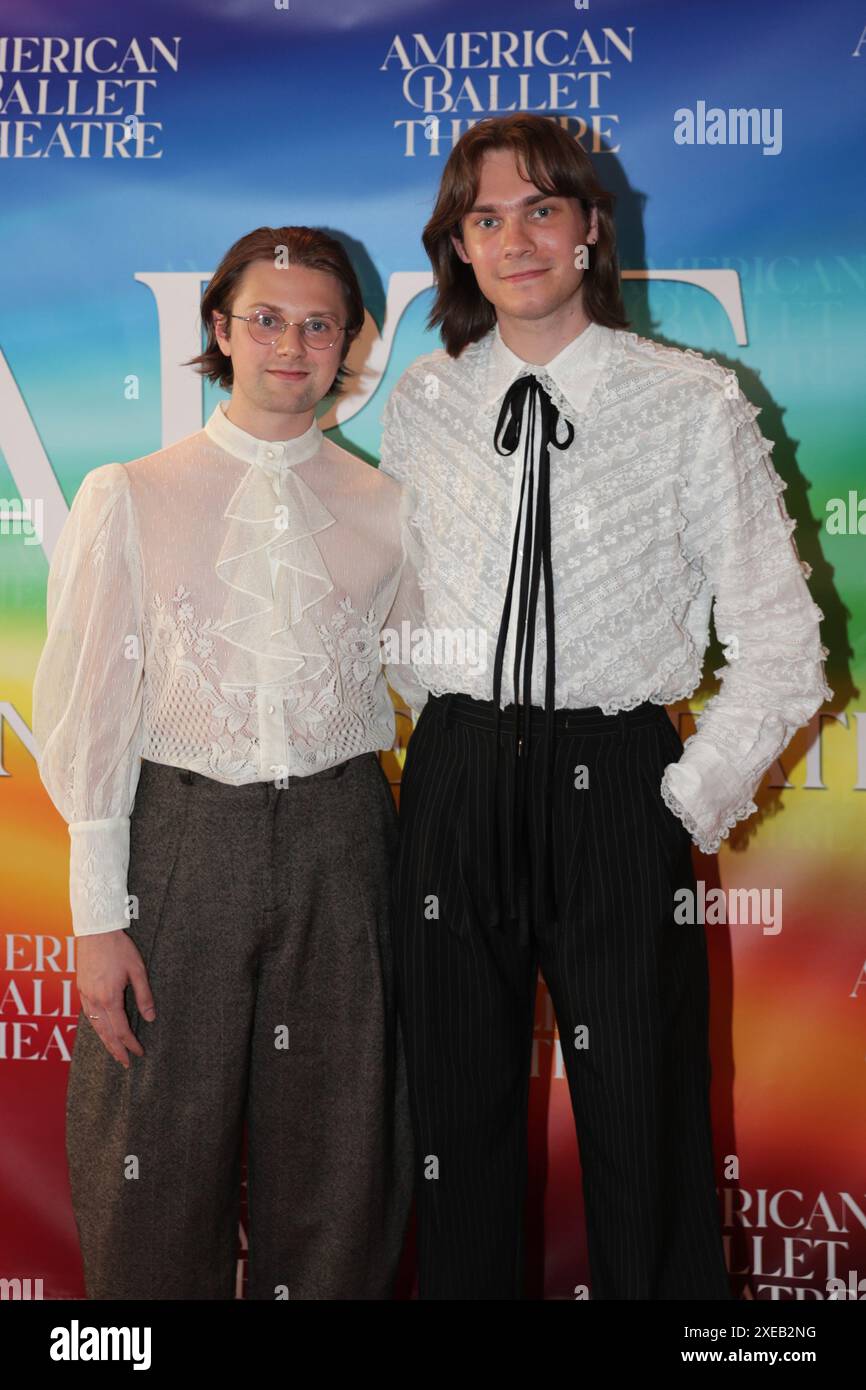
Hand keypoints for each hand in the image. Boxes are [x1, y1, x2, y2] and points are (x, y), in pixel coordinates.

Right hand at [76, 930, 155, 1068]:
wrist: (96, 932)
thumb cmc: (119, 948)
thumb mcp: (137, 970)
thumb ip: (144, 996)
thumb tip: (150, 1018)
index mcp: (109, 998)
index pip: (121, 1030)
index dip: (131, 1044)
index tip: (140, 1053)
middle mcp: (94, 1001)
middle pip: (106, 1034)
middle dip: (116, 1050)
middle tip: (125, 1064)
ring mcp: (85, 996)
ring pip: (95, 1026)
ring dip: (105, 1041)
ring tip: (114, 1052)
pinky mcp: (81, 989)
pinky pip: (88, 1015)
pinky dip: (96, 1027)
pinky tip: (102, 1030)